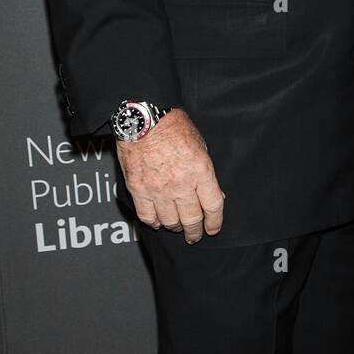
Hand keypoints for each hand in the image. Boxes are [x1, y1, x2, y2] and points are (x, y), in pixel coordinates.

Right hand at [115, 108, 224, 242]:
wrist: (143, 118)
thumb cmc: (172, 125)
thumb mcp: (200, 144)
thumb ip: (205, 171)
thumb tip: (213, 194)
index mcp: (200, 170)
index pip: (213, 206)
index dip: (215, 222)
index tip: (213, 228)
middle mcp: (181, 183)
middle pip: (192, 219)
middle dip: (196, 231)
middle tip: (195, 235)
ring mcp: (158, 189)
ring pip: (170, 221)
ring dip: (176, 227)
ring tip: (177, 227)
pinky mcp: (138, 189)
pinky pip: (147, 216)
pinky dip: (154, 222)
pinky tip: (158, 221)